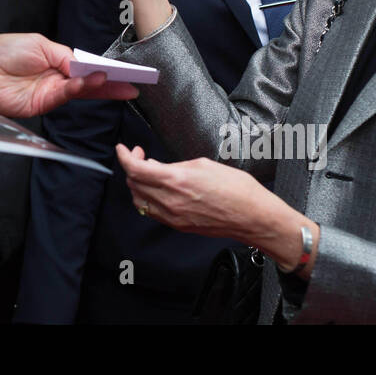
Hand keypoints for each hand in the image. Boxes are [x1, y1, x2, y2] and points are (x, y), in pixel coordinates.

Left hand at [0, 33, 136, 117]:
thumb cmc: (4, 51)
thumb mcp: (41, 45)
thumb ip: (66, 56)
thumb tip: (86, 64)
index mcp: (57, 62)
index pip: (86, 67)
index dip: (105, 70)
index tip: (125, 71)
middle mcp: (56, 79)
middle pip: (89, 83)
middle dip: (112, 84)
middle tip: (134, 85)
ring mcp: (50, 93)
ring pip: (81, 91)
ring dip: (99, 86)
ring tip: (115, 79)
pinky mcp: (42, 105)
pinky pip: (66, 95)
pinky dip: (81, 88)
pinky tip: (92, 81)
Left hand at [116, 145, 316, 276]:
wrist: (253, 217)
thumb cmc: (236, 188)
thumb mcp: (203, 165)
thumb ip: (174, 166)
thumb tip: (155, 167)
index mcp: (176, 181)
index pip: (135, 170)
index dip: (124, 156)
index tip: (122, 148)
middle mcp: (170, 201)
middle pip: (133, 184)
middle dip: (132, 167)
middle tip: (140, 155)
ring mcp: (173, 217)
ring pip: (139, 200)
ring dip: (138, 184)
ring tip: (149, 171)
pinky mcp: (178, 226)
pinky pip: (152, 211)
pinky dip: (147, 198)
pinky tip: (158, 188)